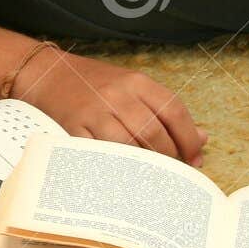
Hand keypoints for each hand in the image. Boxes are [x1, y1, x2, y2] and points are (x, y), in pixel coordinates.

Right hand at [11, 44, 208, 167]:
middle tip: (173, 172)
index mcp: (136, 81)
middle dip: (169, 158)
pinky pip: (102, 154)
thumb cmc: (93, 83)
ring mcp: (95, 112)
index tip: (194, 159)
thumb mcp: (131, 86)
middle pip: (154, 134)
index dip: (189, 139)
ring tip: (151, 174)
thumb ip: (164, 110)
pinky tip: (125, 174)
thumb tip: (202, 137)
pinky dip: (117, 167)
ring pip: (130, 147)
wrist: (46, 73)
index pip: (174, 111)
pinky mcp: (74, 128)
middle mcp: (117, 94)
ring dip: (144, 165)